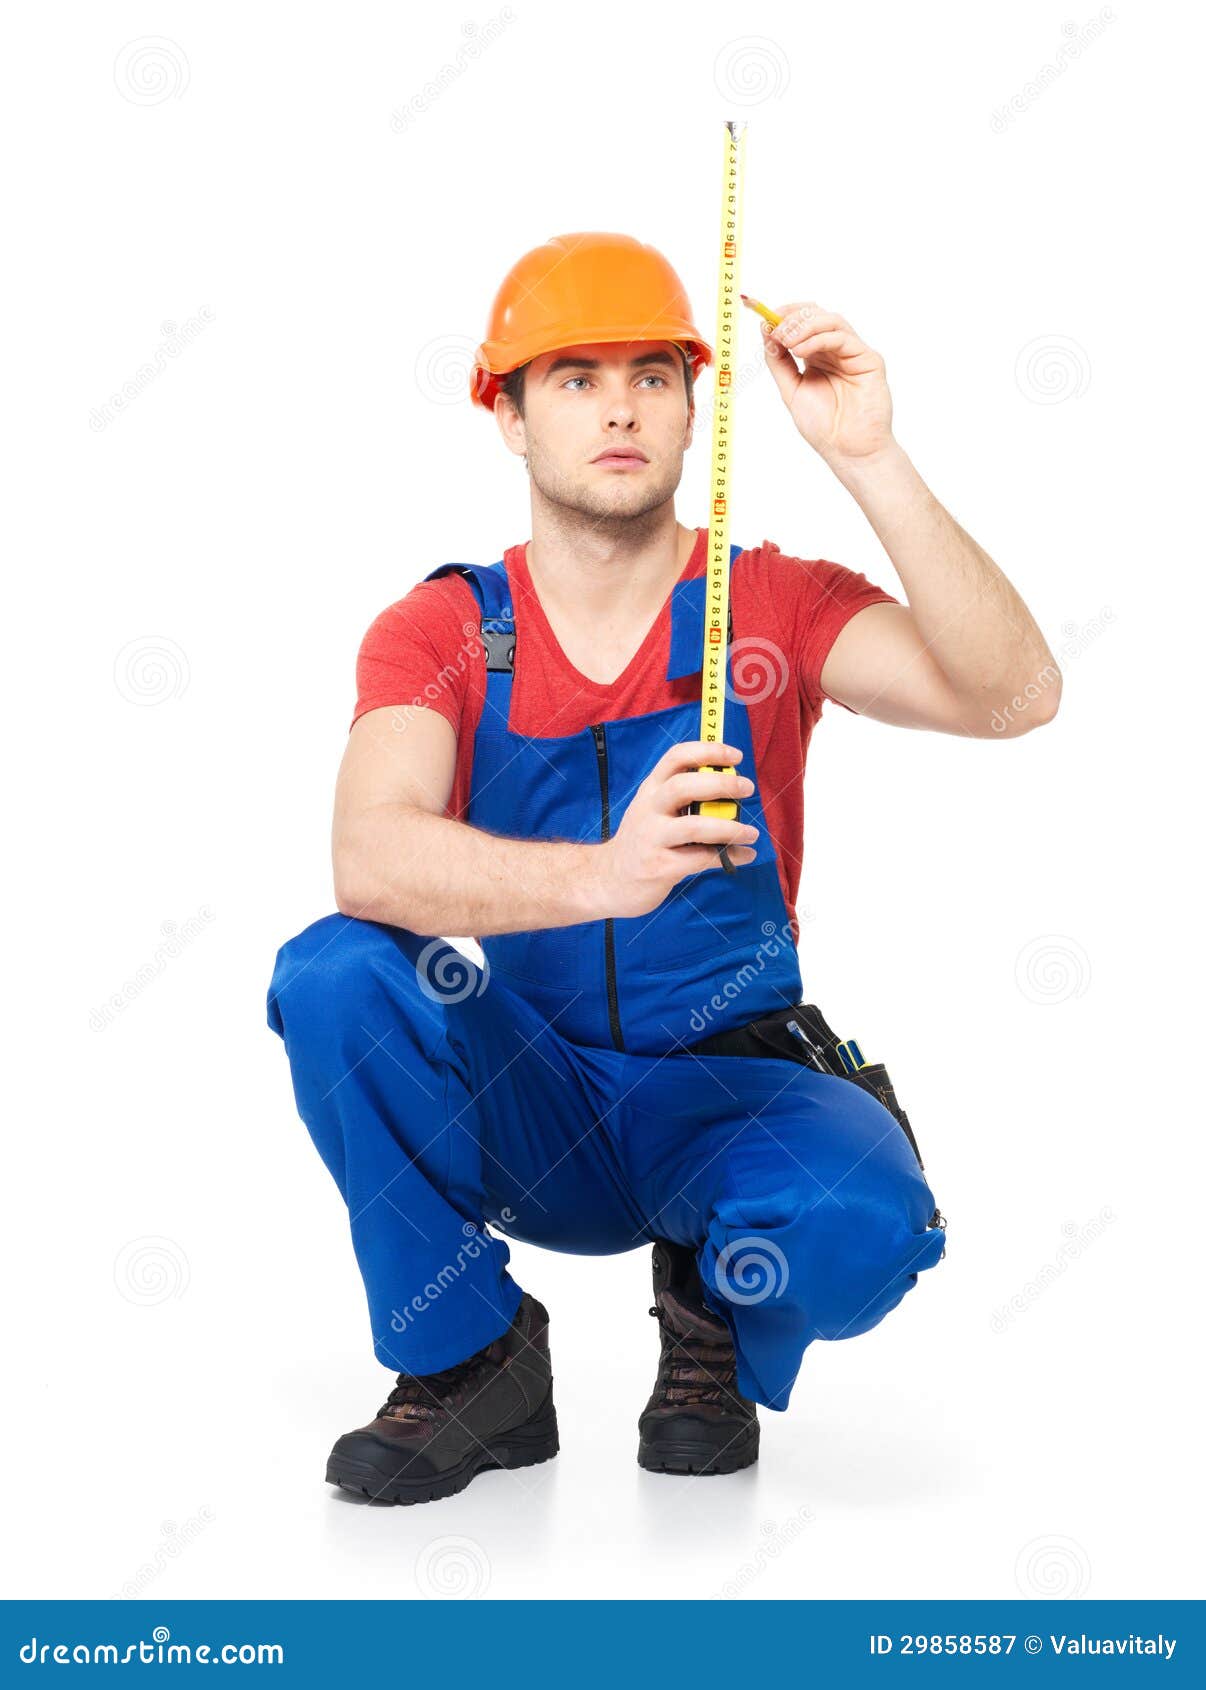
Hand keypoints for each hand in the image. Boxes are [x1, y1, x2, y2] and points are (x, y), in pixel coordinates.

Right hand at [587, 741, 758, 919]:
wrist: (608, 880)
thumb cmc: (643, 840)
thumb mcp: (654, 810)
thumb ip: (684, 798)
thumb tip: (732, 787)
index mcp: (651, 789)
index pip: (676, 757)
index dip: (708, 751)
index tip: (735, 756)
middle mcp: (649, 809)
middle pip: (684, 786)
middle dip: (721, 784)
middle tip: (747, 788)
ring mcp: (652, 838)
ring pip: (694, 827)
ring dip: (729, 828)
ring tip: (751, 832)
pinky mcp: (659, 867)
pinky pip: (700, 859)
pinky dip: (727, 857)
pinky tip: (743, 856)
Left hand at [760, 302, 893, 464]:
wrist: (847, 450)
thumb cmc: (823, 426)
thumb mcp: (791, 389)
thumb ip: (779, 361)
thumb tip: (766, 330)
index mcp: (818, 356)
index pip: (803, 322)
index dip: (785, 314)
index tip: (764, 315)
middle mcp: (836, 351)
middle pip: (817, 315)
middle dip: (793, 318)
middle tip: (776, 330)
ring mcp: (853, 353)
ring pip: (831, 321)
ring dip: (804, 326)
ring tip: (787, 341)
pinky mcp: (869, 359)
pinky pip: (843, 338)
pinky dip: (819, 339)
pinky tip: (801, 351)